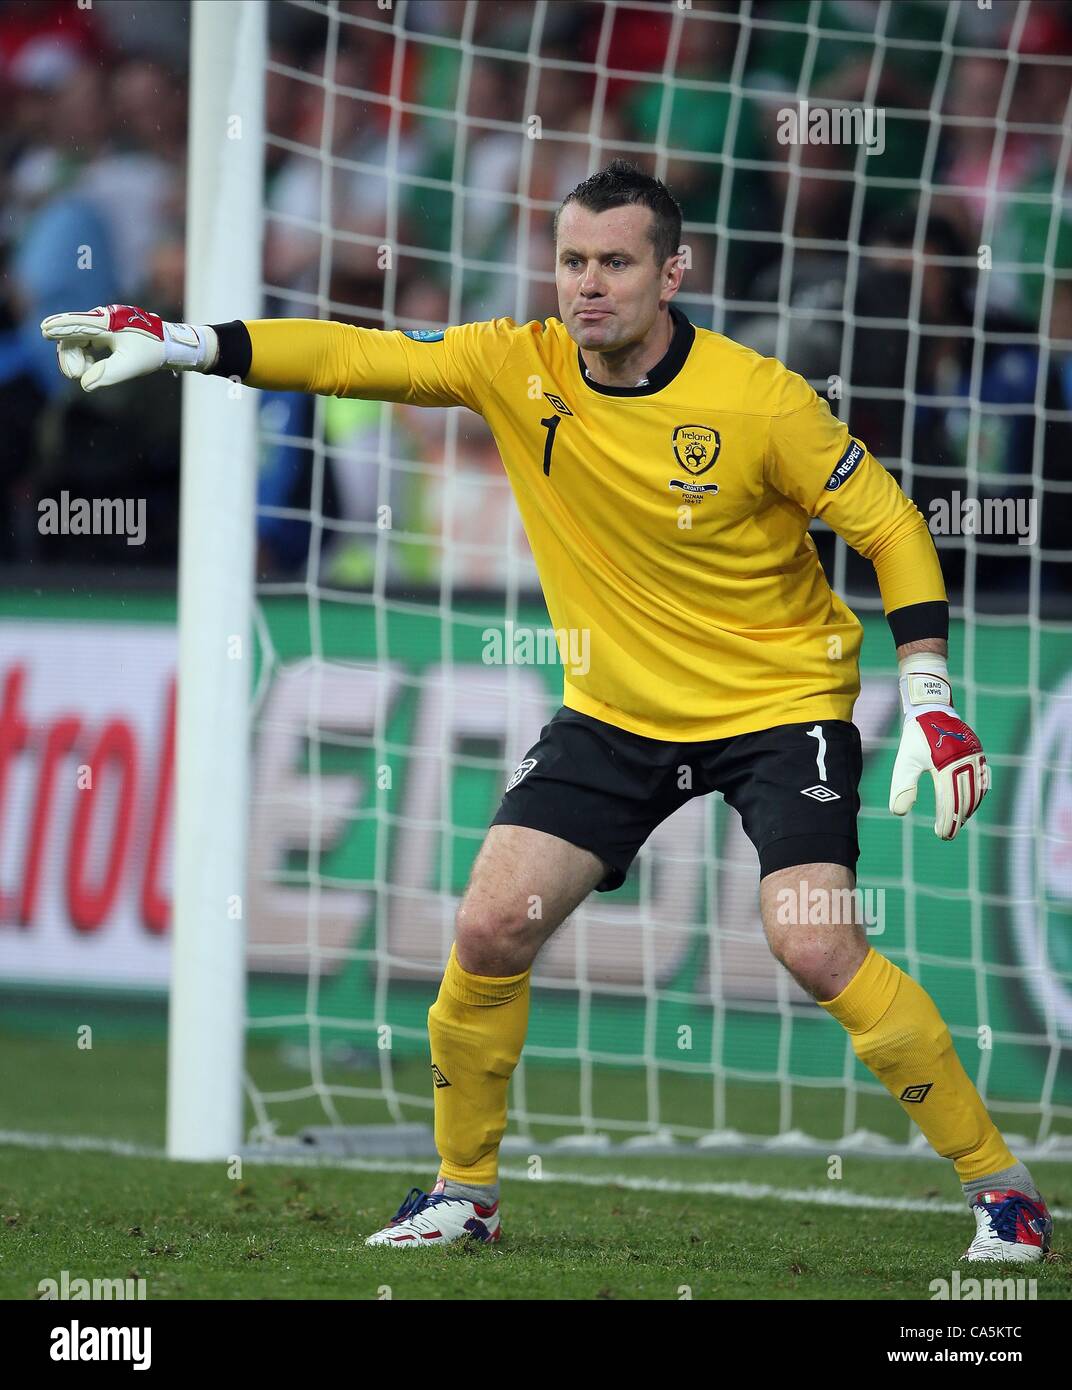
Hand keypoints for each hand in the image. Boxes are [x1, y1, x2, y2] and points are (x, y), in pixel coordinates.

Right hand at [40, 305, 214, 390]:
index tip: (45, 330)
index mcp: (108, 323)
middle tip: (73, 375)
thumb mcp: (131, 366)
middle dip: (69, 355)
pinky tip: (88, 369)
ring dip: (76, 358)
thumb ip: (108, 375)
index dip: (61, 328)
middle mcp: (103, 319)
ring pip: (78, 339)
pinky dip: (84, 356)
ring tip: (82, 373)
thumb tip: (85, 384)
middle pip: (74, 334)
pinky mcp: (106, 331)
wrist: (169, 344)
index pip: (78, 324)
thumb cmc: (151, 353)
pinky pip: (86, 342)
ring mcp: (104, 324)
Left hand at [889, 655, 988, 839]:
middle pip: (964, 799)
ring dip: (968, 809)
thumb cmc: (916, 736)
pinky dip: (977, 794)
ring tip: (957, 822)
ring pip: (976, 791)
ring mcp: (974, 757)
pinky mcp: (978, 753)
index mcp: (946, 764)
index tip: (942, 835)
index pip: (950, 801)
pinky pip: (982, 779)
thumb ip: (903, 786)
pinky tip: (971, 804)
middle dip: (957, 819)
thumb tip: (899, 812)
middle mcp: (964, 761)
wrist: (932, 708)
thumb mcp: (905, 761)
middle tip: (948, 834)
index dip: (947, 821)